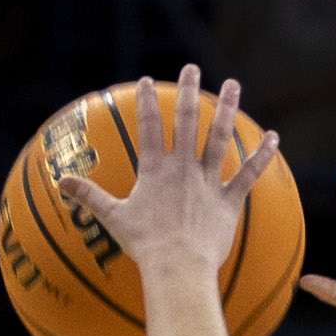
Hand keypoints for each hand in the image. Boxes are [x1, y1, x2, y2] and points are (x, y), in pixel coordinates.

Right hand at [56, 64, 280, 278]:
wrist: (177, 267)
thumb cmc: (144, 245)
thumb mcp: (112, 218)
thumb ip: (89, 196)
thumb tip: (61, 183)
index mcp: (155, 171)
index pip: (149, 128)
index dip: (146, 102)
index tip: (146, 82)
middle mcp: (183, 169)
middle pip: (186, 121)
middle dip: (188, 91)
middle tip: (192, 69)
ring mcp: (208, 182)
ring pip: (220, 138)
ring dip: (227, 109)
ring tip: (233, 85)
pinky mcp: (229, 201)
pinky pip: (249, 175)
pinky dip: (262, 156)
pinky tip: (274, 138)